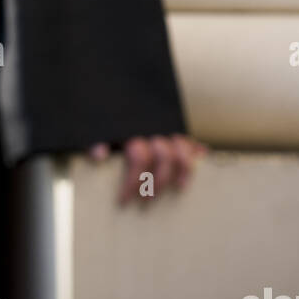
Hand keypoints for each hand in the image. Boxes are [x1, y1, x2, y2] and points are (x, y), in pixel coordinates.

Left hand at [86, 134, 207, 204]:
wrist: (109, 96)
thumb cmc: (106, 123)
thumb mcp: (96, 131)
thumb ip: (96, 141)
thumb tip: (99, 155)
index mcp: (132, 131)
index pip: (138, 158)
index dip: (132, 181)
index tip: (124, 201)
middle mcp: (152, 129)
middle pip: (164, 156)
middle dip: (158, 182)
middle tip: (148, 200)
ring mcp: (164, 128)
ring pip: (183, 147)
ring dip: (185, 168)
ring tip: (180, 188)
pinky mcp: (172, 128)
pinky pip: (189, 138)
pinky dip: (196, 148)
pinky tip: (202, 155)